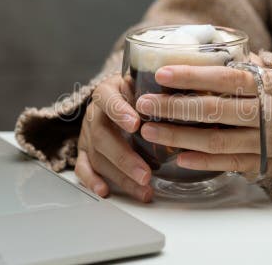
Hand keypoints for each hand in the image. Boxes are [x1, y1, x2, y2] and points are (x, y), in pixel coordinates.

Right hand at [75, 75, 153, 201]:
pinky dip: (92, 180)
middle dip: (125, 158)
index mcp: (108, 91)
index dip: (119, 112)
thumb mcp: (147, 81)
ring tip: (143, 189)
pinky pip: (83, 167)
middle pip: (102, 135)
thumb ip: (161, 88)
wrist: (118, 95)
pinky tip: (106, 190)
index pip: (108, 99)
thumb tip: (189, 91)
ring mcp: (88, 133)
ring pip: (97, 156)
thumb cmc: (138, 91)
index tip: (136, 124)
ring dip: (120, 176)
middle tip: (146, 174)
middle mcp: (94, 113)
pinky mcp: (85, 150)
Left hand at [135, 54, 271, 179]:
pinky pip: (228, 163)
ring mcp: (264, 141)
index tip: (161, 73)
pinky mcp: (263, 164)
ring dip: (179, 135)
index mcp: (265, 85)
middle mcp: (264, 113)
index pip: (223, 78)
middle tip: (143, 103)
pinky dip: (202, 161)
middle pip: (213, 110)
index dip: (191, 75)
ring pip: (216, 139)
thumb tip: (208, 44)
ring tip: (149, 129)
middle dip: (174, 106)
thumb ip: (244, 63)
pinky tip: (178, 156)